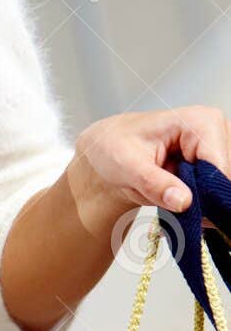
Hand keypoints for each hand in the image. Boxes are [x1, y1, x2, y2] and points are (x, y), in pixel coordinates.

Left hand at [73, 106, 229, 227]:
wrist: (111, 147)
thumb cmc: (115, 146)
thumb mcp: (126, 166)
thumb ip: (154, 183)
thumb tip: (183, 201)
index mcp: (200, 121)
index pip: (220, 168)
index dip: (206, 194)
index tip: (184, 208)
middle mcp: (218, 131)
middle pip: (225, 180)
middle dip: (203, 200)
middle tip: (171, 204)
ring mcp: (220, 147)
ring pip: (223, 190)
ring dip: (202, 204)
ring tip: (169, 198)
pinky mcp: (217, 164)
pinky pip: (219, 193)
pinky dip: (203, 205)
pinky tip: (179, 201)